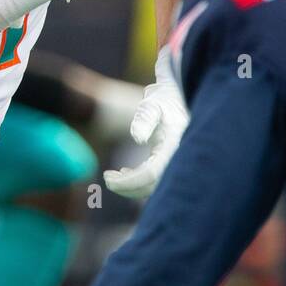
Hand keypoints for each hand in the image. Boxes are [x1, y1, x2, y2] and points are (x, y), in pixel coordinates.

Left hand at [104, 47, 188, 198]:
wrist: (179, 99)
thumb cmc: (163, 100)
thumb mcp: (153, 104)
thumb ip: (145, 118)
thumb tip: (138, 139)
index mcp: (176, 145)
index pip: (151, 173)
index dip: (129, 181)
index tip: (108, 177)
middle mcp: (179, 158)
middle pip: (152, 185)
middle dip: (126, 187)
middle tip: (106, 178)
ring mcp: (177, 163)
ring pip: (153, 187)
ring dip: (131, 186)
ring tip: (112, 176)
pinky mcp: (172, 165)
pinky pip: (155, 182)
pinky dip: (138, 181)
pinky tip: (125, 173)